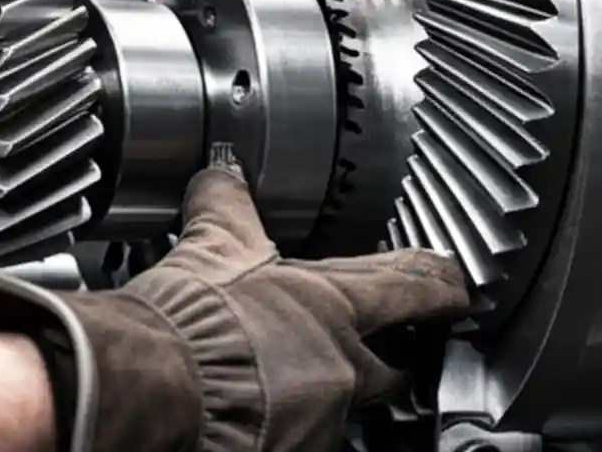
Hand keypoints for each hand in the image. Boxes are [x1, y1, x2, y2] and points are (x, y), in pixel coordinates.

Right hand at [0, 156, 470, 451]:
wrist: (144, 388)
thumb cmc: (183, 321)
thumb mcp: (213, 248)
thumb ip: (228, 209)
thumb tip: (221, 176)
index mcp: (332, 304)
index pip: (414, 289)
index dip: (442, 287)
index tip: (458, 288)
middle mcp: (342, 364)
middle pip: (397, 361)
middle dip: (396, 352)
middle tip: (397, 343)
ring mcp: (324, 417)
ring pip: (350, 404)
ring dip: (334, 389)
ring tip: (299, 380)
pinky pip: (312, 437)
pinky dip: (296, 423)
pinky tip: (269, 414)